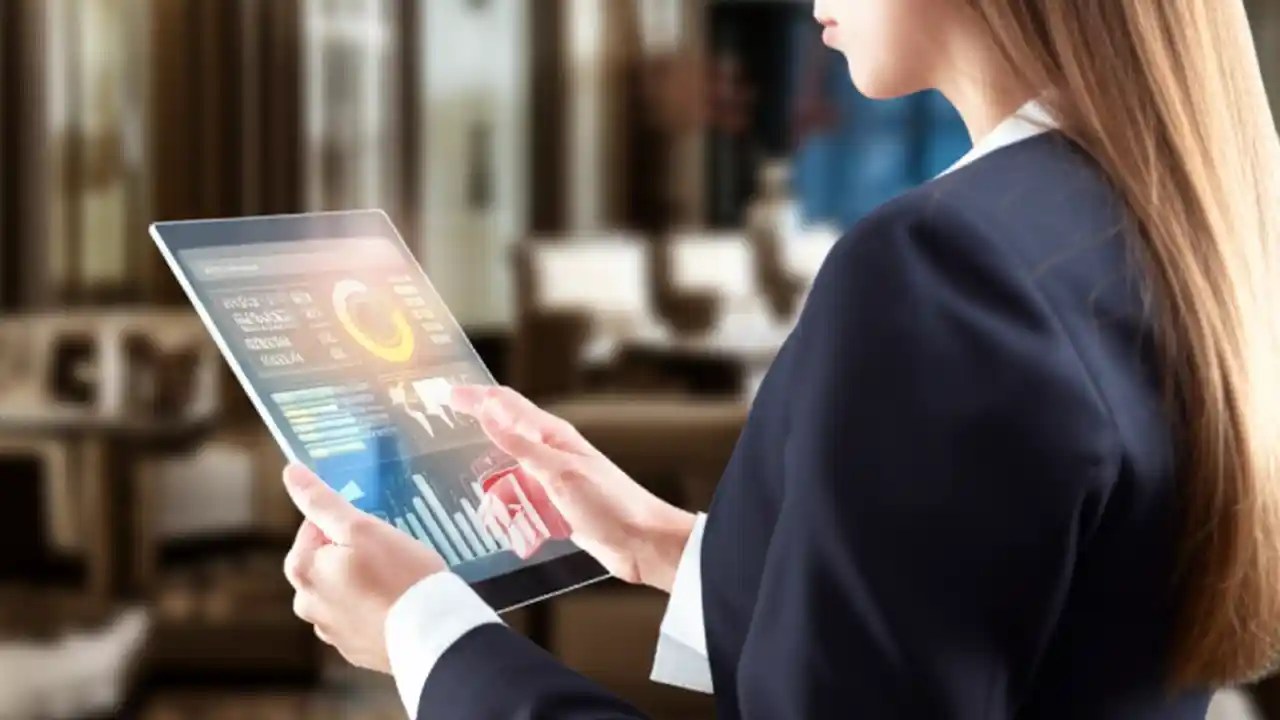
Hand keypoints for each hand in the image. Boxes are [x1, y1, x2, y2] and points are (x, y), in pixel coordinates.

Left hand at [282, 464, 445, 672]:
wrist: (431, 634)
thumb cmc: (398, 575)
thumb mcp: (362, 527)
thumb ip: (323, 502)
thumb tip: (290, 472)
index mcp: (303, 570)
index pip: (313, 528)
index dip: (345, 523)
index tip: (373, 529)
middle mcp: (307, 603)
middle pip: (324, 561)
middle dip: (349, 553)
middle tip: (387, 551)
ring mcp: (331, 631)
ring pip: (341, 592)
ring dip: (359, 583)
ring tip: (396, 579)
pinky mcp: (354, 649)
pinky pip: (358, 618)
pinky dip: (372, 609)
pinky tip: (397, 603)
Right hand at [451, 385, 695, 590]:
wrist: (642, 543)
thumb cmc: (611, 504)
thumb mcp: (559, 473)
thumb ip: (521, 445)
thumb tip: (488, 413)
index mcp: (552, 436)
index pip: (506, 405)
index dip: (475, 397)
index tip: (445, 394)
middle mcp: (549, 455)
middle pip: (502, 445)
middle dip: (478, 457)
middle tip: (450, 465)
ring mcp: (551, 482)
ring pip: (507, 483)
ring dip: (498, 499)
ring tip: (497, 516)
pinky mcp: (554, 508)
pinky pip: (520, 507)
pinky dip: (512, 518)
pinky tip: (511, 531)